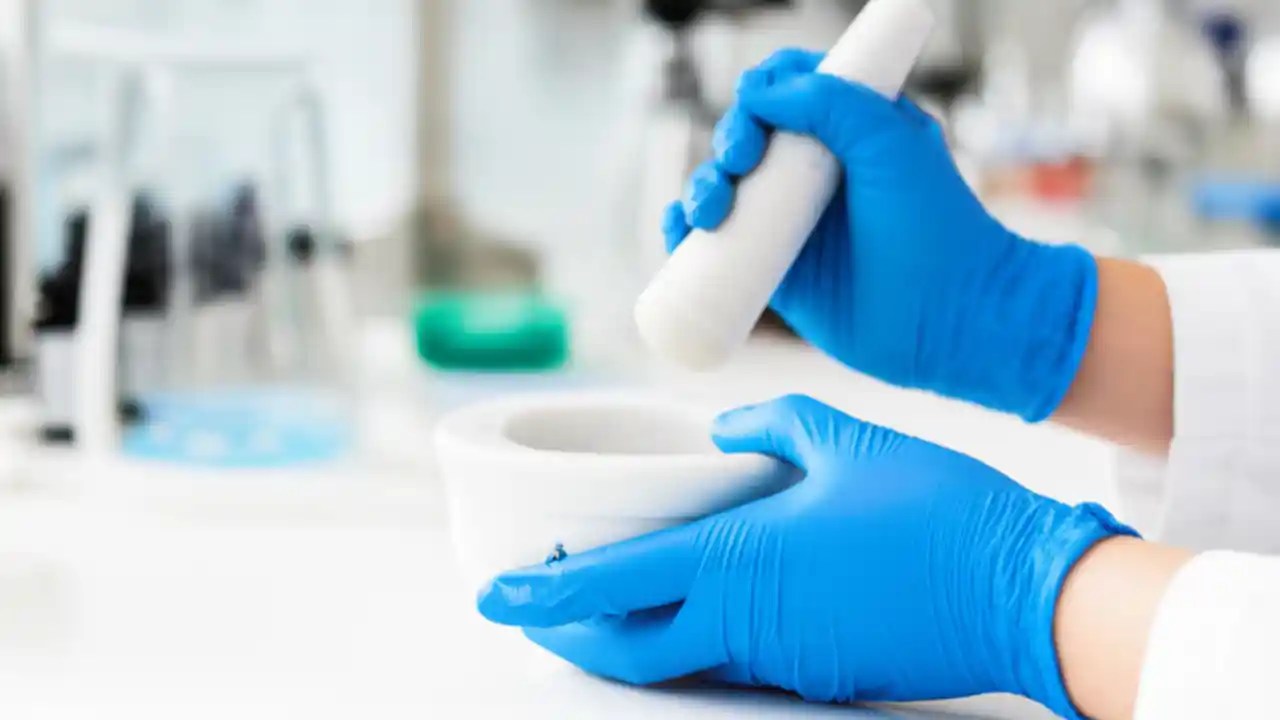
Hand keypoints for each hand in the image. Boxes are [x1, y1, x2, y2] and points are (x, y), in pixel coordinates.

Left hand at [477, 395, 1133, 716]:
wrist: (1021, 589)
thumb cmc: (936, 509)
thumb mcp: (846, 438)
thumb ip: (772, 425)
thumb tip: (726, 427)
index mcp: (739, 559)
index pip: (613, 585)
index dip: (546, 593)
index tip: (496, 597)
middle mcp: (748, 620)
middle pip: (631, 646)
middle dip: (573, 631)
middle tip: (541, 604)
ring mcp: (784, 655)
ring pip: (683, 656)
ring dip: (636, 634)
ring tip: (609, 596)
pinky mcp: (819, 667)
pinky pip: (739, 656)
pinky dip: (701, 635)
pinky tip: (707, 599)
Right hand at [665, 50, 1097, 421]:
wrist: (951, 317)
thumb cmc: (937, 226)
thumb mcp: (890, 141)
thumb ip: (830, 102)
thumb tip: (759, 93)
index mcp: (851, 130)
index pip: (791, 88)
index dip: (764, 88)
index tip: (758, 106)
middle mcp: (818, 173)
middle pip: (747, 136)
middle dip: (728, 140)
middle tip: (741, 161)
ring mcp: (793, 224)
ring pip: (724, 190)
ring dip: (700, 187)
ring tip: (710, 210)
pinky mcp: (777, 275)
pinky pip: (716, 249)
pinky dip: (685, 235)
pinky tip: (679, 229)